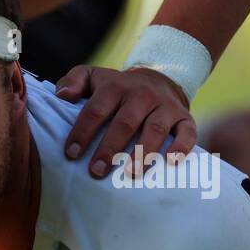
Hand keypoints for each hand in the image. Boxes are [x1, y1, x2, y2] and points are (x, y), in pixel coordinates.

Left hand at [55, 66, 195, 178]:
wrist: (160, 79)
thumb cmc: (118, 88)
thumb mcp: (94, 77)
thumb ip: (73, 81)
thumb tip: (61, 96)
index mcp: (115, 87)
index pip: (96, 109)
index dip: (83, 132)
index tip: (71, 154)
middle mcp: (141, 95)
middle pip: (125, 122)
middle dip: (109, 148)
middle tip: (97, 171)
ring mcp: (164, 107)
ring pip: (155, 129)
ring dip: (142, 152)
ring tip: (131, 173)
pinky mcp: (184, 118)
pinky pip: (187, 132)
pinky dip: (182, 147)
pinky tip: (171, 162)